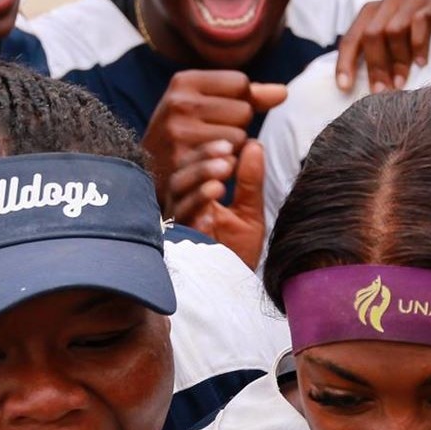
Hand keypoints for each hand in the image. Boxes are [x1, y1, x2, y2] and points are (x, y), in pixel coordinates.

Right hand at [141, 70, 285, 217]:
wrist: (148, 172)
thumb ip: (248, 95)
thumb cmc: (186, 132)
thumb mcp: (206, 104)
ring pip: (240, 138)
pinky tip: (213, 168)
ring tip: (209, 151)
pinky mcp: (183, 163)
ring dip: (233, 148)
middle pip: (244, 111)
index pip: (241, 83)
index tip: (218, 113)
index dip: (240, 101)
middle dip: (237, 125)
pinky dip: (227, 166)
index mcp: (183, 81)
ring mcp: (178, 133)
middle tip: (211, 135)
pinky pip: (230, 162)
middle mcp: (178, 104)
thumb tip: (284, 92)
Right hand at [184, 139, 267, 265]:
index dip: (206, 152)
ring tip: (220, 184)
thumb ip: (250, 179)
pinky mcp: (182, 250)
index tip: (229, 145)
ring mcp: (179, 230)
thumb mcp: (250, 209)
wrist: (238, 285)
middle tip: (226, 161)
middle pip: (178, 179)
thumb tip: (254, 144)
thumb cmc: (240, 248)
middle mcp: (181, 210)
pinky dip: (195, 222)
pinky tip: (210, 215)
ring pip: (176, 202)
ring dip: (197, 190)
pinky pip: (181, 234)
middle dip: (200, 167)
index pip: (191, 165)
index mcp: (195, 196)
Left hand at [335, 0, 430, 93]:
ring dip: (397, 61)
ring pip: (393, 31)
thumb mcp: (393, 46)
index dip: (345, 63)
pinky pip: (419, 23)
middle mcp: (388, 3)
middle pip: (371, 34)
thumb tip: (358, 89)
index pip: (350, 38)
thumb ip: (377, 58)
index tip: (344, 88)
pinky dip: (418, 47)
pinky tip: (421, 64)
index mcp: (371, 13)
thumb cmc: (419, 38)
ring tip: (401, 83)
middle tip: (381, 92)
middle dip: (375, 67)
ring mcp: (410, 1)